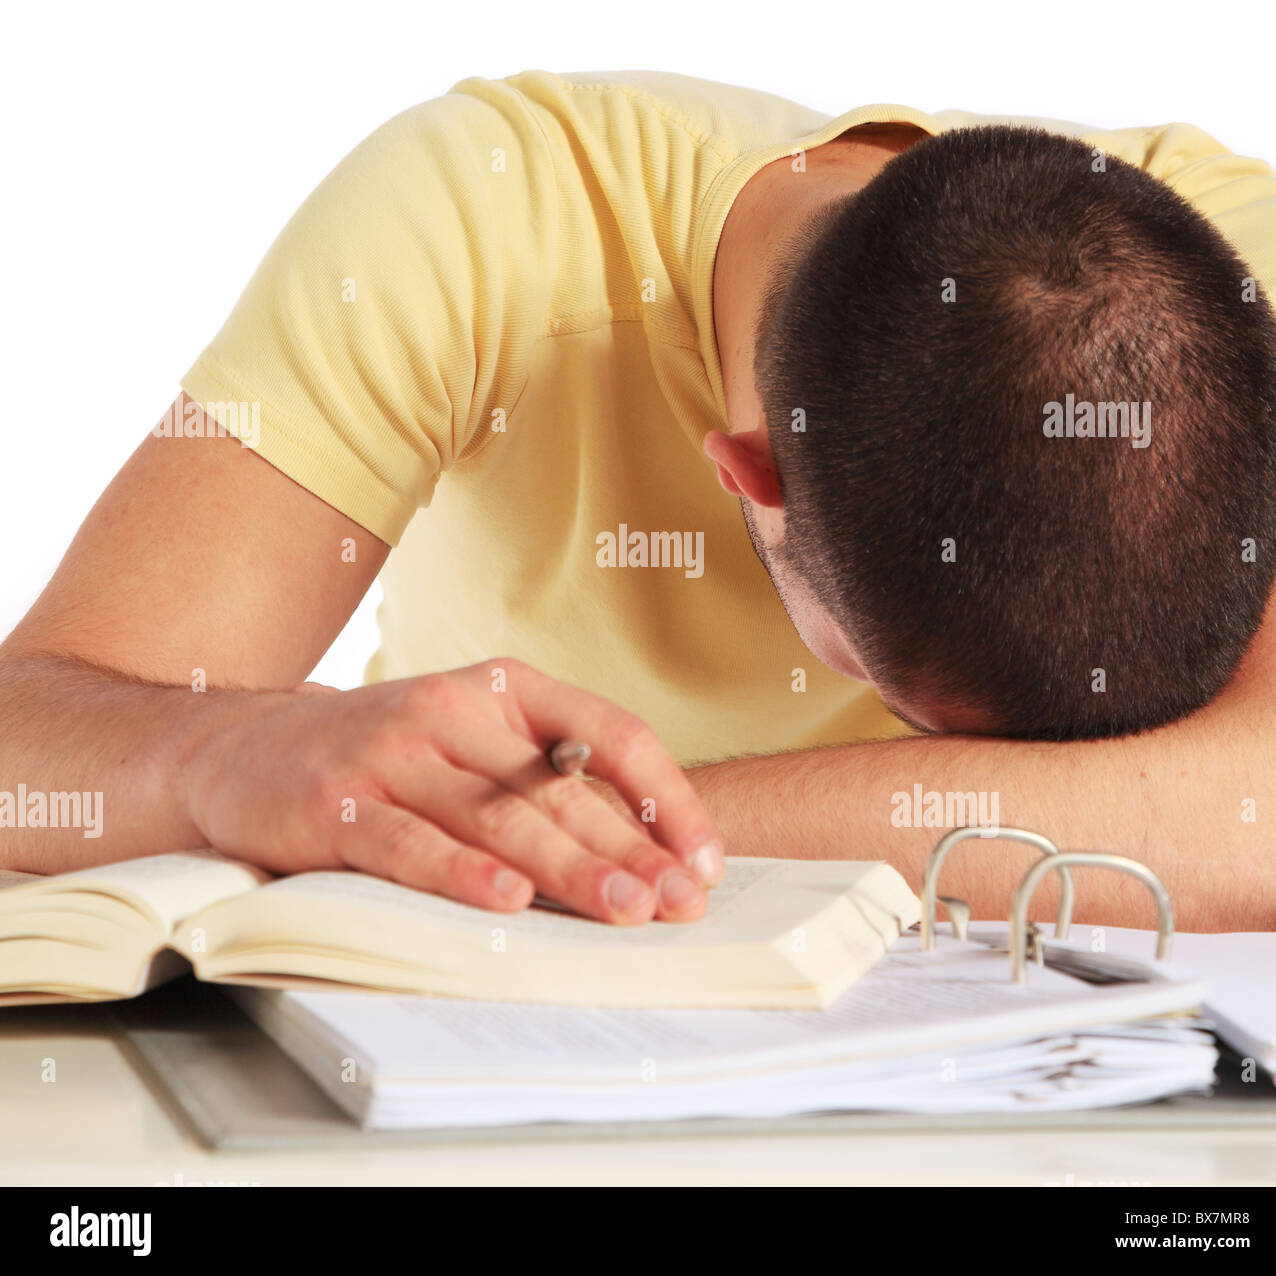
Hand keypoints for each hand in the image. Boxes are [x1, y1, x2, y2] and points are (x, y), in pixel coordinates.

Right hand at [181, 659, 724, 923]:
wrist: (250, 748)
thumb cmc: (387, 755)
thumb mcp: (473, 741)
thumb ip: (544, 781)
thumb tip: (644, 853)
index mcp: (505, 689)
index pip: (610, 735)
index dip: (665, 797)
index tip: (703, 859)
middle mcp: (454, 708)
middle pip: (560, 788)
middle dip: (629, 850)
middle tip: (679, 904)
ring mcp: (393, 753)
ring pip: (496, 816)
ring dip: (568, 868)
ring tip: (625, 909)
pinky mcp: (337, 803)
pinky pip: (411, 844)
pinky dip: (462, 873)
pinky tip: (508, 902)